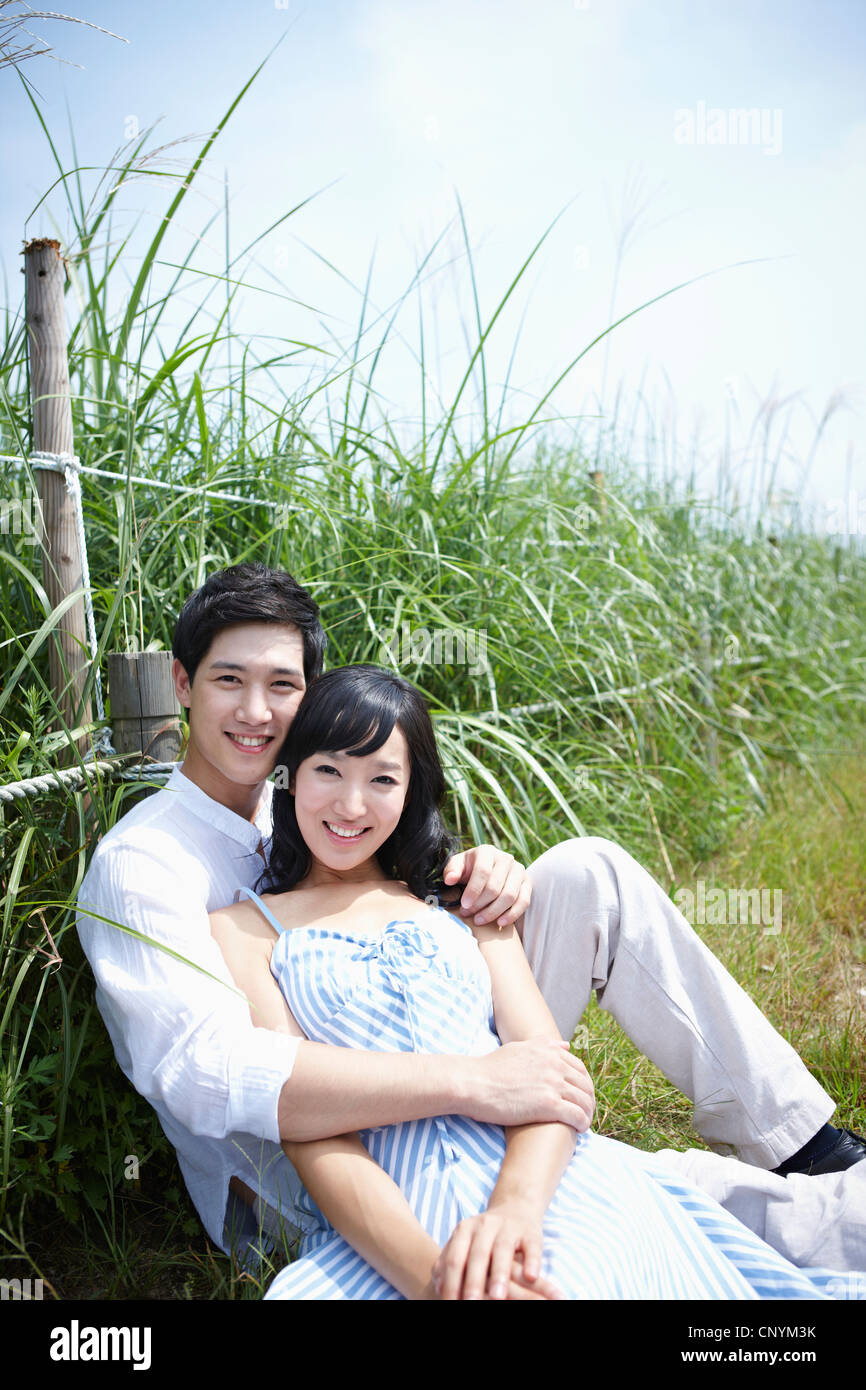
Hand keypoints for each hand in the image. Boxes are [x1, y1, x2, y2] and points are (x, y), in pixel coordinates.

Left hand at [429, 1206, 560, 1300]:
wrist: (515, 1209)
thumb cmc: (484, 1237)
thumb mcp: (464, 1243)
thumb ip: (450, 1262)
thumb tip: (438, 1286)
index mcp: (465, 1230)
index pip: (455, 1258)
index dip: (451, 1281)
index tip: (449, 1302)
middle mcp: (486, 1225)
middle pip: (478, 1255)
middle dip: (473, 1282)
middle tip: (470, 1303)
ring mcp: (509, 1227)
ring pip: (503, 1250)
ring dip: (500, 1274)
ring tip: (498, 1297)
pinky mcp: (531, 1232)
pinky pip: (532, 1247)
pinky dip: (532, 1261)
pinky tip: (531, 1277)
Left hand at [442, 845, 530, 928]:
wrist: (486, 871)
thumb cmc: (469, 869)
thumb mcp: (457, 866)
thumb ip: (451, 870)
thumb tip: (450, 879)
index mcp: (487, 851)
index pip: (483, 871)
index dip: (473, 890)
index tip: (464, 905)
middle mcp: (506, 858)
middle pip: (495, 886)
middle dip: (480, 904)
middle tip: (468, 914)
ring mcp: (519, 870)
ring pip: (510, 895)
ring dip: (494, 911)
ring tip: (479, 920)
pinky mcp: (527, 883)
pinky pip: (524, 901)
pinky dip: (513, 914)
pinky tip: (500, 923)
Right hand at [469, 1036, 594, 1130]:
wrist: (474, 1083)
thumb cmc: (491, 1068)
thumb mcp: (519, 1048)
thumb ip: (544, 1045)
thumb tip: (566, 1044)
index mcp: (549, 1051)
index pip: (579, 1068)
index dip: (584, 1083)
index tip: (580, 1095)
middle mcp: (555, 1065)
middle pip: (585, 1084)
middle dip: (589, 1099)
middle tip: (585, 1112)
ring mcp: (553, 1084)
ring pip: (585, 1100)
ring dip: (588, 1113)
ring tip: (584, 1123)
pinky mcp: (549, 1104)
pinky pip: (577, 1115)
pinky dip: (583, 1123)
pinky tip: (580, 1130)